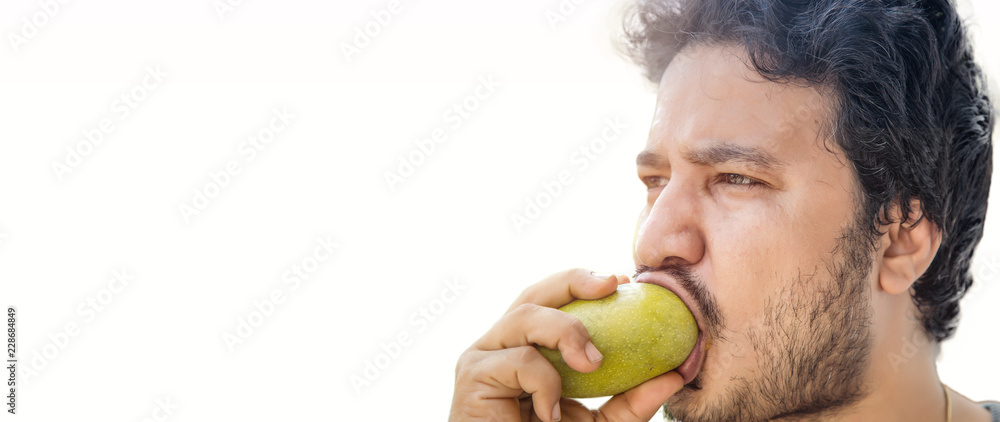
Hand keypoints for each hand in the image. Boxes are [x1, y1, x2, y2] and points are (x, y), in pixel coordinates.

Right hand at [449, 268, 683, 420]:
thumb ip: (631, 402)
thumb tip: (676, 376)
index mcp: (525, 347)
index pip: (552, 299)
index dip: (582, 281)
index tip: (621, 281)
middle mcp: (500, 345)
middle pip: (533, 292)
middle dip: (574, 280)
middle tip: (611, 285)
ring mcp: (482, 357)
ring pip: (526, 316)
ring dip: (567, 331)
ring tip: (592, 362)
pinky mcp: (473, 375)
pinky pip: (521, 360)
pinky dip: (545, 383)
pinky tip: (550, 414)